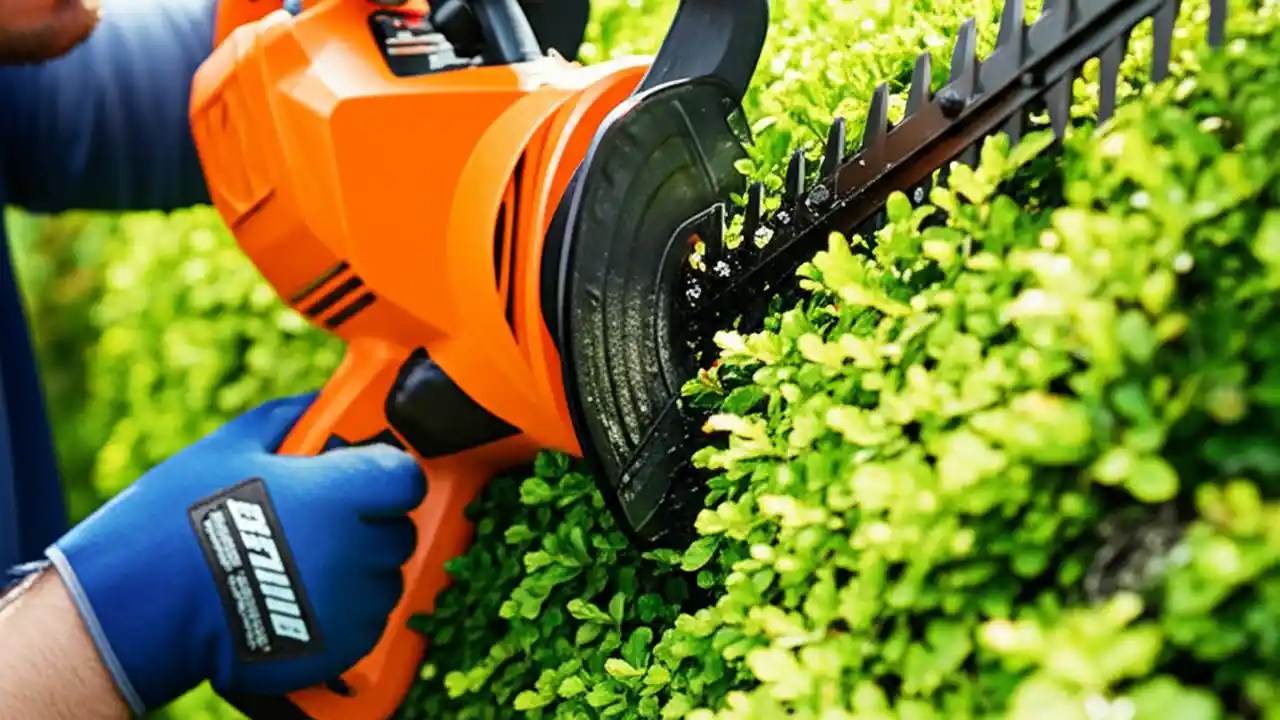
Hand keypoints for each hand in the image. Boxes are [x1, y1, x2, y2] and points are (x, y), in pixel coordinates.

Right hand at [44, 393, 425, 714]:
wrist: (139, 609)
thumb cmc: (177, 522)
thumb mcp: (228, 448)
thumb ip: (288, 418)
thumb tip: (320, 401)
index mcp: (339, 493)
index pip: (406, 478)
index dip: (387, 476)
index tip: (364, 478)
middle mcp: (358, 549)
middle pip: (397, 531)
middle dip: (370, 524)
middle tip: (320, 524)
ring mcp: (353, 603)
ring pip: (384, 579)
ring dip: (359, 570)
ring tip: (301, 566)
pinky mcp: (343, 647)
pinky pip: (368, 622)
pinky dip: (345, 613)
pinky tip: (299, 603)